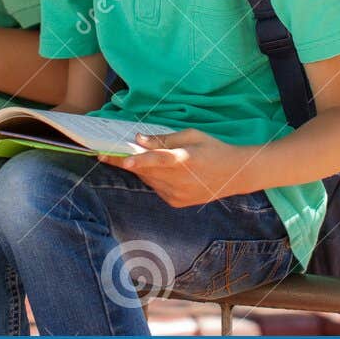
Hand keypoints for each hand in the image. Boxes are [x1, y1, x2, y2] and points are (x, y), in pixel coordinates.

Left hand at [98, 129, 243, 207]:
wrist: (234, 175)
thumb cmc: (213, 149)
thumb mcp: (192, 136)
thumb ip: (164, 139)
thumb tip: (139, 140)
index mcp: (185, 160)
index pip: (158, 160)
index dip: (139, 160)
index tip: (121, 159)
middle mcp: (179, 180)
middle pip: (145, 171)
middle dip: (124, 161)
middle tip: (104, 152)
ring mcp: (177, 194)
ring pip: (148, 180)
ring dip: (138, 169)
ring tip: (127, 157)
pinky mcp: (176, 202)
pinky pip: (155, 188)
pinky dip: (151, 178)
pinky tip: (156, 170)